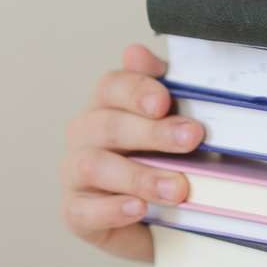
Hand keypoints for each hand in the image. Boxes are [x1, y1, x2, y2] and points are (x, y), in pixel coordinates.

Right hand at [61, 43, 204, 261]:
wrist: (158, 215)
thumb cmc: (163, 157)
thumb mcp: (171, 120)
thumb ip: (159, 86)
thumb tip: (136, 51)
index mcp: (106, 104)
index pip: (111, 86)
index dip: (137, 90)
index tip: (164, 101)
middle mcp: (84, 134)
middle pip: (108, 125)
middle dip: (152, 132)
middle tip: (191, 139)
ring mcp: (74, 173)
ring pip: (95, 166)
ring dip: (139, 176)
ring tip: (177, 187)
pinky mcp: (75, 212)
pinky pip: (85, 211)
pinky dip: (113, 209)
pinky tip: (139, 208)